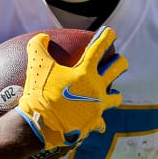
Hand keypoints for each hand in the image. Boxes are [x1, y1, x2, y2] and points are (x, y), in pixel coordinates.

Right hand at [14, 26, 127, 149]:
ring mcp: (97, 106)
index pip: (98, 49)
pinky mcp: (93, 123)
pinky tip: (98, 124)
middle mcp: (96, 88)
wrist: (42, 126)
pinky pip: (100, 123)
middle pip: (116, 70)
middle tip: (121, 61)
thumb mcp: (36, 66)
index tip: (111, 32)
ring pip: (115, 98)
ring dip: (115, 95)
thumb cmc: (40, 94)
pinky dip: (98, 122)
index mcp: (85, 72)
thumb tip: (41, 37)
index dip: (106, 38)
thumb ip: (38, 47)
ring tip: (114, 94)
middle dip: (120, 63)